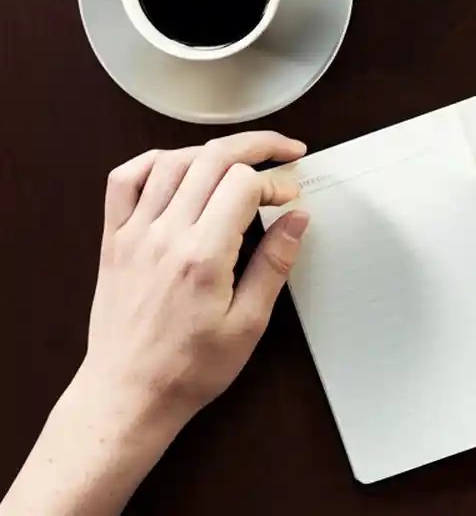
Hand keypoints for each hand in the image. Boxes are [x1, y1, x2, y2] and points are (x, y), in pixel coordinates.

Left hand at [80, 131, 310, 429]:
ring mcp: (134, 234)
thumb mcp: (249, 323)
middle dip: (255, 146)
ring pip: (172, 161)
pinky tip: (179, 166)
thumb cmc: (189, 368)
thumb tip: (297, 219)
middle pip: (211, 158)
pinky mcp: (114, 240)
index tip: (291, 196)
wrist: (128, 393)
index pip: (242, 184)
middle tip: (283, 150)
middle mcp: (165, 236)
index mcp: (202, 257)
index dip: (276, 181)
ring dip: (211, 151)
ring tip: (239, 161)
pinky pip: (125, 180)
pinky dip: (154, 161)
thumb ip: (274, 263)